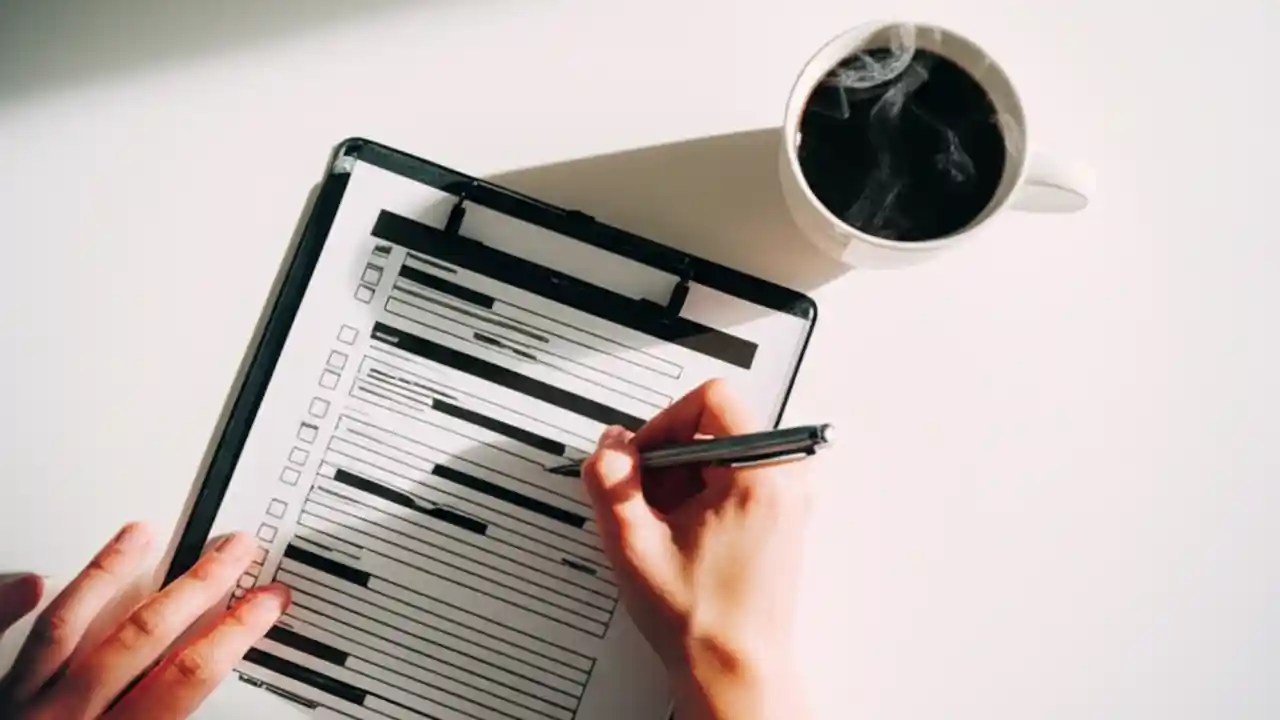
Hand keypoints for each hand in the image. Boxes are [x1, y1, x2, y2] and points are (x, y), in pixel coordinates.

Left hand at [0, 523, 289, 718]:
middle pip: (138, 640)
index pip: (186, 679)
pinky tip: (33, 580)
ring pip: (63, 629)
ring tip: (141, 535)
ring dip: (108, 576)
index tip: (265, 602)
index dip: (234, 633)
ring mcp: (14, 712)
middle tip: (231, 550)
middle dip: (194, 587)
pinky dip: (9, 606)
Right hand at [581, 380, 812, 719]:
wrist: (733, 667)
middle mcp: (787, 479)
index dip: (664, 421)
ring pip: (722, 452)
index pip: (712, 398)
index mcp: (761, 475)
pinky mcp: (781, 516)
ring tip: (666, 525)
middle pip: (716, 424)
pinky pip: (734, 477)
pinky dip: (702, 494)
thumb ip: (610, 481)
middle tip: (650, 500)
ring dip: (683, 478)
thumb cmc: (702, 619)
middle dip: (671, 457)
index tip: (643, 457)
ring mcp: (788, 498)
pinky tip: (684, 534)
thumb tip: (610, 446)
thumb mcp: (633, 544)